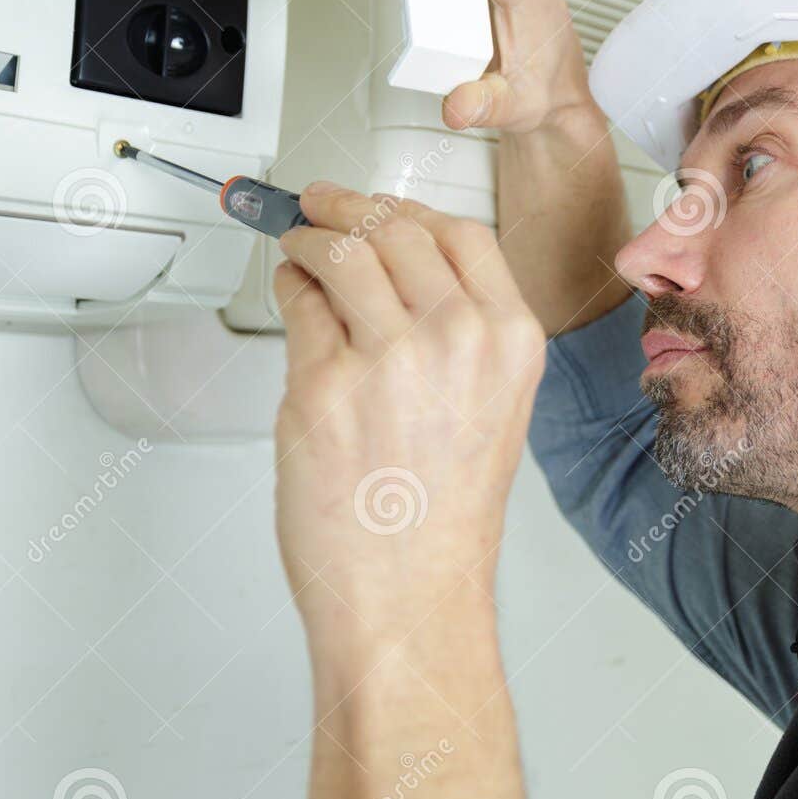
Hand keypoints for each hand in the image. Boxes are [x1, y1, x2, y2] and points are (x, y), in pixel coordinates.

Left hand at [272, 184, 544, 647]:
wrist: (409, 596)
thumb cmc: (442, 519)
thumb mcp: (487, 407)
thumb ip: (453, 331)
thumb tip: (385, 268)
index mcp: (510, 340)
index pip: (460, 232)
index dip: (406, 206)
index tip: (376, 202)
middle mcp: (457, 337)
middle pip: (393, 228)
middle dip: (345, 206)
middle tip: (317, 203)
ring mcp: (388, 358)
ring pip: (338, 252)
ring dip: (306, 236)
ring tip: (293, 241)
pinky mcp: (321, 384)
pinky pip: (298, 306)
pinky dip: (287, 288)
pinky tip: (288, 293)